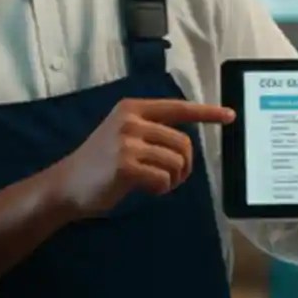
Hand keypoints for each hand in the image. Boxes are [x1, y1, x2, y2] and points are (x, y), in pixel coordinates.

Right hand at [51, 98, 235, 218]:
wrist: (66, 185)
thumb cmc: (100, 163)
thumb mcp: (123, 133)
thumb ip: (151, 130)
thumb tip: (186, 142)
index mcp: (132, 108)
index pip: (178, 107)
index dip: (207, 112)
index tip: (230, 115)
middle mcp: (130, 120)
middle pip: (183, 142)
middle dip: (185, 165)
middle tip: (173, 177)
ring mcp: (127, 142)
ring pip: (176, 161)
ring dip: (174, 179)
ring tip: (158, 184)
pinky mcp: (125, 166)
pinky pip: (163, 178)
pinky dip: (162, 189)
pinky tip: (148, 190)